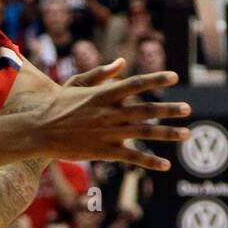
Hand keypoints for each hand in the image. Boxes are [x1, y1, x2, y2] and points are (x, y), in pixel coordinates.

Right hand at [36, 59, 190, 167]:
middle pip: (147, 109)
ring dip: (168, 133)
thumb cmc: (58, 105)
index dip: (156, 79)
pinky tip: (165, 164)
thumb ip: (102, 74)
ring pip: (145, 132)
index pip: (136, 83)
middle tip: (187, 109)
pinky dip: (150, 161)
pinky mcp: (105, 151)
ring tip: (186, 134)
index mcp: (105, 94)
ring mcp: (109, 133)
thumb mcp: (77, 83)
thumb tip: (122, 62)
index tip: (174, 76)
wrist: (40, 131)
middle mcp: (111, 112)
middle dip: (169, 109)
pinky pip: (133, 157)